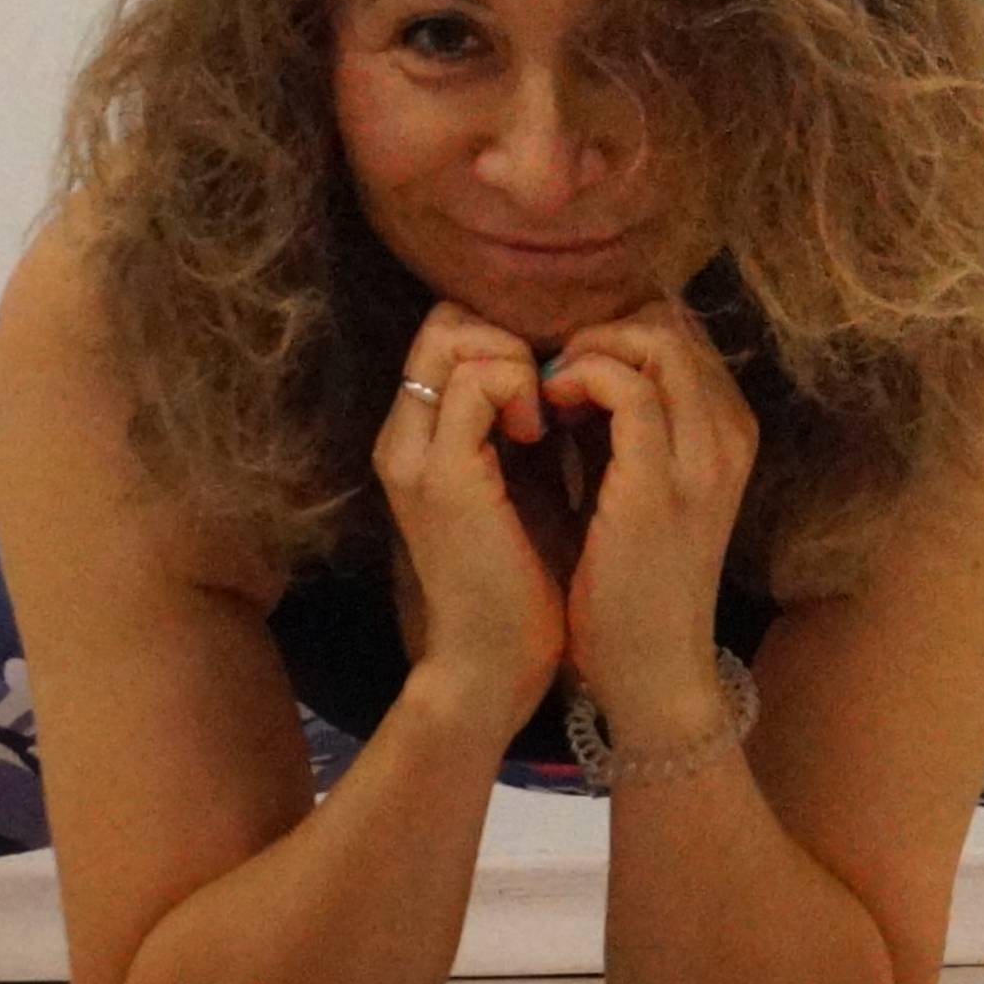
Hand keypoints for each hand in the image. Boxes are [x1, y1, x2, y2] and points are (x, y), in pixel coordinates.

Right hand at [378, 302, 571, 719]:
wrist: (498, 665)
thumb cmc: (527, 581)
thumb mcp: (529, 480)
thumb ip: (532, 420)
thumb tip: (578, 361)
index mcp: (422, 436)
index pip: (450, 330)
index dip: (511, 334)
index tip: (562, 381)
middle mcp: (405, 434)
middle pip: (445, 318)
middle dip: (514, 334)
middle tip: (560, 390)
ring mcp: (416, 452)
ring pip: (453, 333)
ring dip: (519, 357)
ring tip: (548, 415)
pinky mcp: (441, 475)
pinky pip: (477, 379)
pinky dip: (521, 386)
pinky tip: (541, 433)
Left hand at [541, 299, 761, 753]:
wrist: (650, 669)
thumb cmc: (633, 584)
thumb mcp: (643, 488)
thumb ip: (627, 427)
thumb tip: (579, 364)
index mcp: (729, 431)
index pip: (683, 332)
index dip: (620, 328)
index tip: (570, 359)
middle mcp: (729, 433)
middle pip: (674, 323)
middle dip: (603, 327)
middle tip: (553, 363)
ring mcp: (702, 455)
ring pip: (656, 340)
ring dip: (589, 346)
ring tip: (549, 383)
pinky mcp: (660, 481)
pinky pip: (626, 386)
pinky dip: (580, 377)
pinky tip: (548, 405)